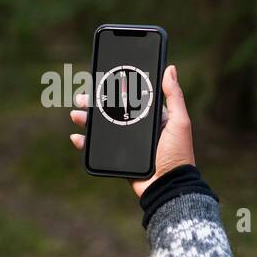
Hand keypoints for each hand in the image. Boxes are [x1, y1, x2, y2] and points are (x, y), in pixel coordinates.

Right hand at [68, 64, 196, 197]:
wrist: (168, 186)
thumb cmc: (178, 154)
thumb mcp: (179, 121)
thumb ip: (174, 96)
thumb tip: (170, 69)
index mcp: (152, 118)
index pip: (130, 99)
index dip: (115, 91)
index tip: (101, 82)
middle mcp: (139, 130)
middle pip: (112, 112)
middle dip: (95, 104)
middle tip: (82, 98)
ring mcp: (127, 146)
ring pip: (102, 129)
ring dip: (87, 121)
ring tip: (76, 115)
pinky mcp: (119, 160)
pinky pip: (98, 149)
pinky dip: (85, 143)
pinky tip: (77, 138)